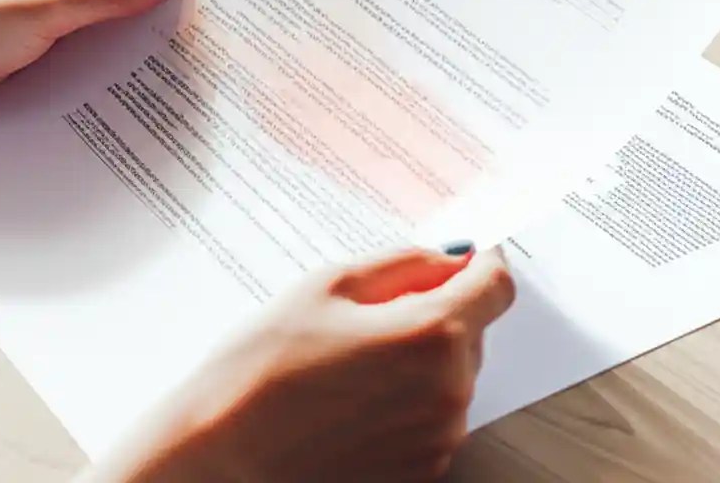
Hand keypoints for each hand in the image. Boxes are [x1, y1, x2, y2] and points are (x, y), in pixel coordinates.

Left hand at [0, 0, 180, 121]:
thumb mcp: (43, 12)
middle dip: (145, 2)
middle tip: (189, 27)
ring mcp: (37, 8)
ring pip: (98, 15)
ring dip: (123, 33)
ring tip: (166, 55)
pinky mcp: (30, 43)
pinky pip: (79, 43)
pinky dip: (101, 55)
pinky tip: (126, 75)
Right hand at [89, 246, 514, 482]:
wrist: (223, 454)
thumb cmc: (262, 367)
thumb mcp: (325, 286)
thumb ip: (402, 264)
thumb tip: (451, 257)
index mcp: (431, 334)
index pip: (496, 285)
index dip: (476, 264)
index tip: (453, 260)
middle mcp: (450, 391)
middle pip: (471, 331)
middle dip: (432, 313)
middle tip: (363, 317)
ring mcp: (439, 438)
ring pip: (450, 376)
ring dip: (417, 360)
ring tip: (344, 366)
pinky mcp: (422, 470)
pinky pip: (432, 417)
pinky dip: (405, 401)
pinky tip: (348, 401)